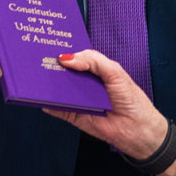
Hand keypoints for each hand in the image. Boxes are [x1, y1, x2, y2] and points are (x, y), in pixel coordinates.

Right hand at [45, 50, 170, 158]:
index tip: (50, 45)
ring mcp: (78, 100)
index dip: (65, 52)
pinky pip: (57, 109)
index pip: (76, 58)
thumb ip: (93, 61)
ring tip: (37, 77)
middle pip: (64, 73)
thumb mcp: (115, 72)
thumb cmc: (131, 99)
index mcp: (95, 71)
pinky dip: (48, 104)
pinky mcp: (74, 116)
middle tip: (38, 59)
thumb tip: (67, 58)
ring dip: (48, 85)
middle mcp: (85, 84)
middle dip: (52, 67)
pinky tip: (42, 98)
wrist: (137, 130)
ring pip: (58, 90)